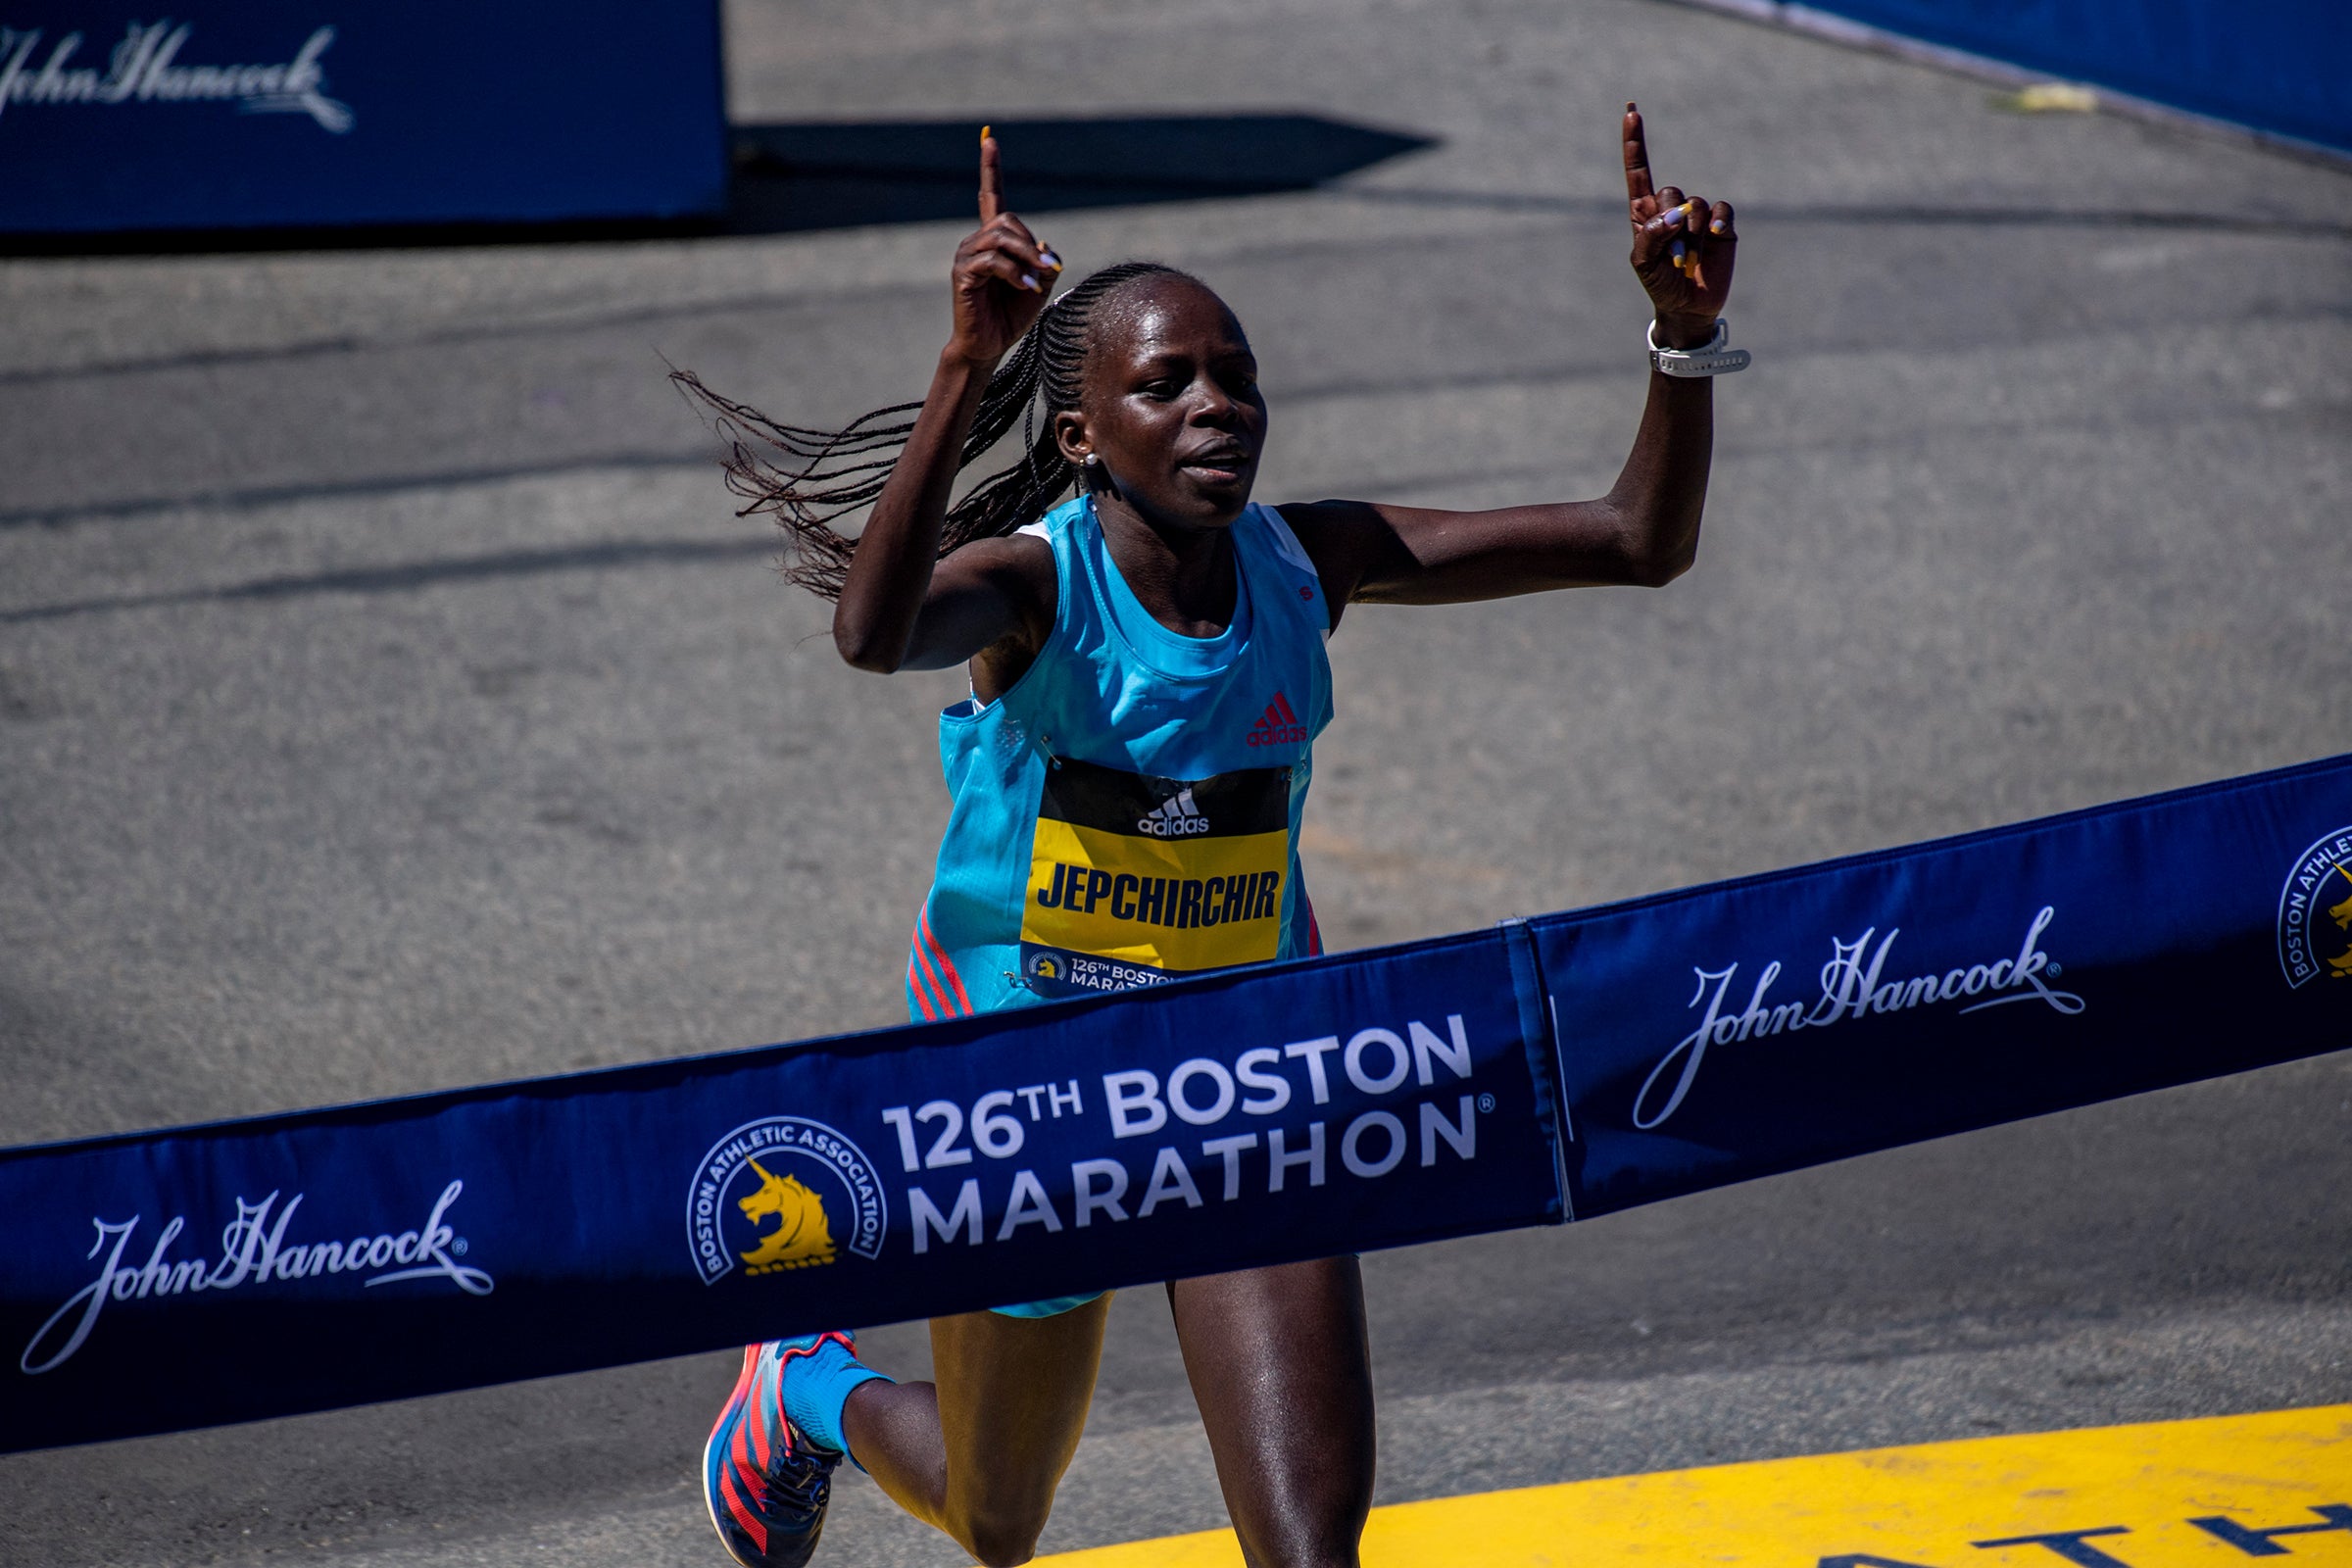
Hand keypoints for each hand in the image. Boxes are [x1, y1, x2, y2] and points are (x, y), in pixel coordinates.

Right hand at [947, 128, 1063, 366]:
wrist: (988, 345)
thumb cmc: (1011, 315)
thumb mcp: (1039, 285)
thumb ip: (1044, 261)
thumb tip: (1044, 244)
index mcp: (994, 240)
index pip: (990, 195)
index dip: (990, 168)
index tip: (989, 138)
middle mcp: (976, 241)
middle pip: (1007, 219)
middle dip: (1031, 242)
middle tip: (1048, 266)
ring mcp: (967, 256)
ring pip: (1000, 237)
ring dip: (1026, 257)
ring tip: (1035, 281)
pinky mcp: (962, 274)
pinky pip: (992, 261)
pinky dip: (1015, 273)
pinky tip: (1025, 287)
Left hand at [1623, 103, 1735, 348]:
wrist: (1687, 306)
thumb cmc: (1660, 283)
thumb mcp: (1644, 263)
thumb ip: (1651, 235)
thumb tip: (1676, 213)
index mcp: (1645, 213)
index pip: (1639, 171)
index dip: (1635, 142)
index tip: (1631, 111)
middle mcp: (1671, 208)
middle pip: (1671, 192)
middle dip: (1671, 224)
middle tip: (1672, 257)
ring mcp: (1698, 215)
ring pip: (1696, 203)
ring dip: (1692, 234)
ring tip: (1688, 260)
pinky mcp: (1722, 225)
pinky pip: (1722, 209)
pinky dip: (1717, 224)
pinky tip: (1715, 239)